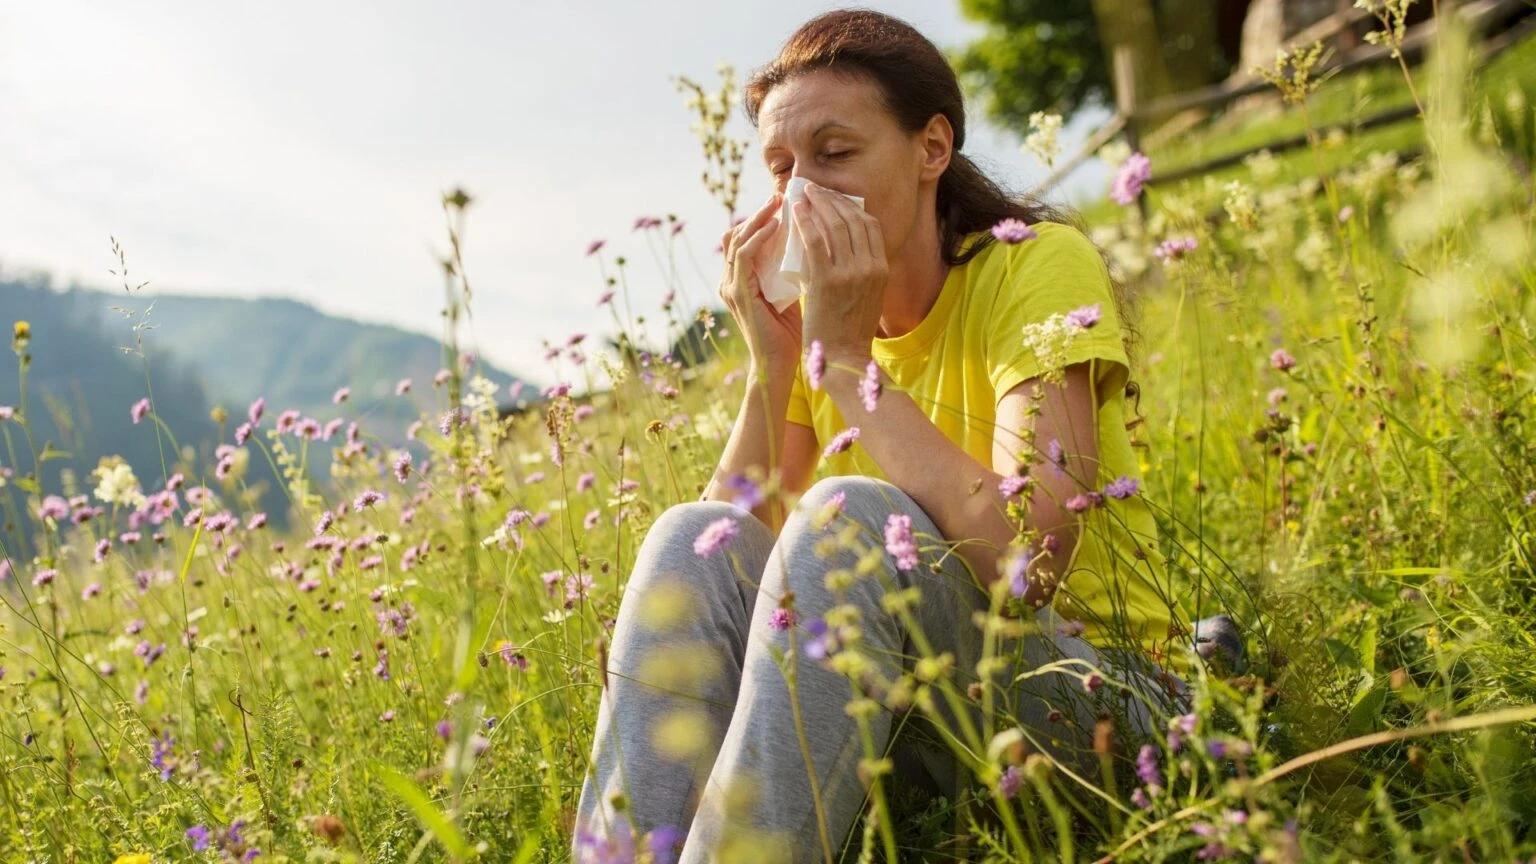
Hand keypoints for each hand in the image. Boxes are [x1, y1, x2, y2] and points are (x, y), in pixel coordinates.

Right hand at [719, 192, 802, 377]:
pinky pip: (743, 255)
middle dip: (760, 211)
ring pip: (737, 238)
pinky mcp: (737, 294)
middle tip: (784, 194)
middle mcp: (731, 280)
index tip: (790, 203)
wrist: (784, 367)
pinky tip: (776, 225)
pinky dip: (758, 236)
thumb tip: (823, 243)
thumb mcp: (798, 292)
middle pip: (737, 232)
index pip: (747, 238)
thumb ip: (800, 270)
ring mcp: (731, 287)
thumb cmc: (797, 333)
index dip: (764, 217)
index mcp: (743, 280)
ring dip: (758, 216)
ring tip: (780, 201)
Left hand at [791, 182, 887, 367]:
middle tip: (814, 189)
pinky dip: (805, 221)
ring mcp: (849, 273)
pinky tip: (795, 211)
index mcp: (882, 269)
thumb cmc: (849, 329)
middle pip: (852, 219)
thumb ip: (862, 270)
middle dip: (832, 199)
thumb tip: (842, 244)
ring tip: (803, 194)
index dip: (851, 207)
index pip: (870, 225)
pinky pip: (814, 240)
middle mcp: (870, 267)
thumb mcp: (868, 295)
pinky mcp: (826, 280)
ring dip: (817, 204)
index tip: (834, 199)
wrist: (842, 357)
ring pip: (834, 225)